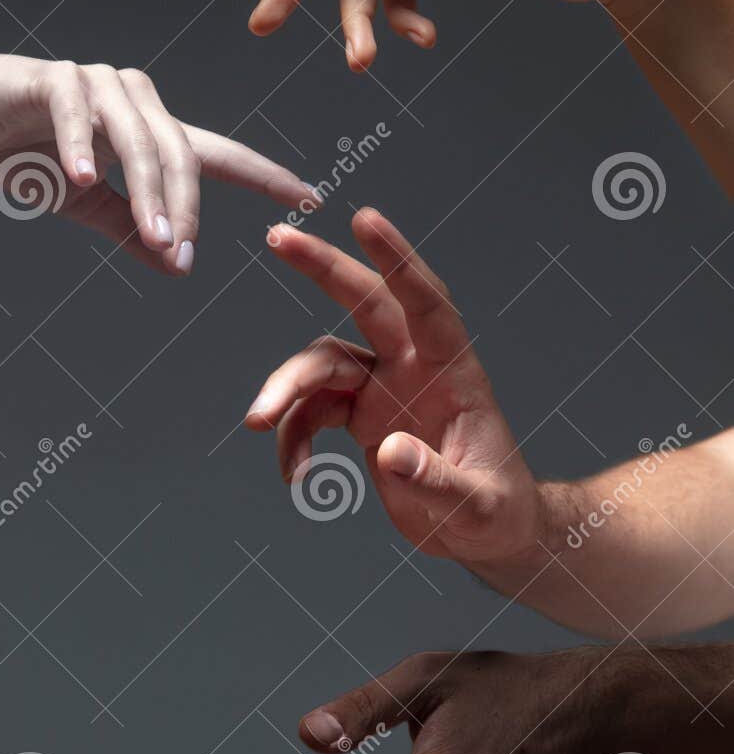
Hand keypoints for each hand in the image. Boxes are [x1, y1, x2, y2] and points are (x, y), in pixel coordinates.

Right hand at [0, 53, 314, 273]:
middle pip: (180, 155)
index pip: (220, 155)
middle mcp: (137, 99)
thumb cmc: (32, 156)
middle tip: (183, 255)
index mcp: (153, 131)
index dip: (264, 177)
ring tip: (152, 235)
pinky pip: (77, 112)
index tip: (308, 196)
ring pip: (138, 138)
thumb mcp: (89, 205)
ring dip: (145, 191)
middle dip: (186, 208)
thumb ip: (132, 229)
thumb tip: (176, 266)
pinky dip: (80, 143)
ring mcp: (99, 84)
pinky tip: (82, 175)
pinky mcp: (56, 78)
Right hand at [247, 209, 539, 565]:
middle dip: (322, 268)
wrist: (483, 533)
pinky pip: (312, 412)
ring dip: (286, 390)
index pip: (428, 305)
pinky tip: (296, 474)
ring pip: (321, 364)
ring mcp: (385, 389)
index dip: (398, 262)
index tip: (364, 220)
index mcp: (454, 372)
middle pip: (365, 304)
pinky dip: (293, 437)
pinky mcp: (362, 416)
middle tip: (277, 238)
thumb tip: (389, 450)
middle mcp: (415, 368)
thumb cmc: (494, 513)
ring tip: (258, 424)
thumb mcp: (476, 508)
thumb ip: (437, 480)